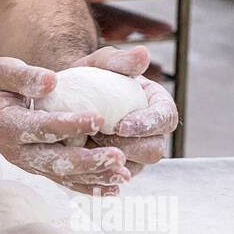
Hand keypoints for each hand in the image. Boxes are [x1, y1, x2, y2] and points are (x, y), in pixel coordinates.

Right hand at [0, 56, 130, 196]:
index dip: (69, 124)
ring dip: (94, 177)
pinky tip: (113, 188)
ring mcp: (28, 163)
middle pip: (55, 160)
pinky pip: (65, 181)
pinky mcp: (38, 168)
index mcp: (7, 124)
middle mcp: (16, 151)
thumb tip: (52, 81)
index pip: (42, 127)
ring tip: (123, 175)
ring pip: (63, 175)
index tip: (98, 118)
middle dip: (88, 160)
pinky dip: (89, 186)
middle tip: (118, 156)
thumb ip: (25, 76)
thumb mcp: (2, 71)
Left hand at [68, 45, 178, 176]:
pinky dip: (97, 174)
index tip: (121, 125)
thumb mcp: (102, 63)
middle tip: (97, 136)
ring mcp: (136, 155)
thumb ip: (121, 60)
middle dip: (126, 146)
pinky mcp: (116, 169)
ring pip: (133, 168)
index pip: (165, 119)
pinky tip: (79, 164)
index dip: (146, 125)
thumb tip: (143, 54)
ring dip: (110, 160)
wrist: (68, 97)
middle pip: (153, 150)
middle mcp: (153, 134)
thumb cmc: (91, 76)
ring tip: (85, 145)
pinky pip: (112, 179)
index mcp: (158, 106)